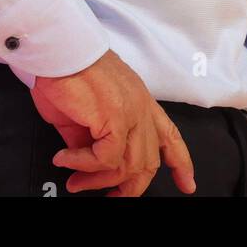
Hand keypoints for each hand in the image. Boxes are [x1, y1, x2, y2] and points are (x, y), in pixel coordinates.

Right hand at [31, 48, 195, 196]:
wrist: (60, 49)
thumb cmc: (66, 72)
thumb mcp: (84, 112)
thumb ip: (92, 137)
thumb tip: (86, 162)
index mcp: (140, 101)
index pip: (169, 135)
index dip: (180, 163)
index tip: (186, 184)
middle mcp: (142, 107)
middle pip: (149, 162)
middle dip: (129, 189)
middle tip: (108, 197)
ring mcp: (132, 112)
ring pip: (129, 166)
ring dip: (98, 181)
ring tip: (75, 180)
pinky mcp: (116, 117)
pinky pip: (105, 159)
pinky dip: (83, 165)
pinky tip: (65, 159)